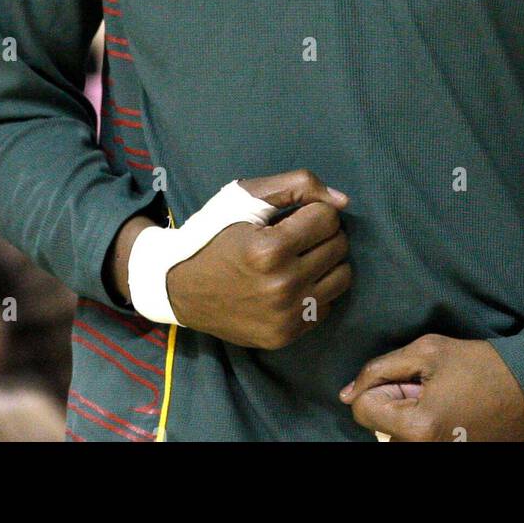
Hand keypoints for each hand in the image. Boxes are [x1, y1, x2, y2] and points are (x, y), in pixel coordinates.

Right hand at [164, 168, 351, 349]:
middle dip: (323, 233)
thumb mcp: (245, 197)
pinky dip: (316, 289)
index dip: (313, 210)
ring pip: (342, 277)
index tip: (293, 216)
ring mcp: (285, 316)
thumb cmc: (215, 234)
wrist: (180, 287)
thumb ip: (297, 186)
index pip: (328, 218)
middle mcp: (282, 287)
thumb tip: (343, 202)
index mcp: (270, 249)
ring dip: (327, 261)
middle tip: (297, 234)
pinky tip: (292, 282)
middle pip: (339, 246)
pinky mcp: (286, 336)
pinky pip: (327, 305)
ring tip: (300, 257)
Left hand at [339, 335, 523, 441]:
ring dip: (407, 415)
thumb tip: (346, 394)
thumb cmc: (478, 366)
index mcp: (416, 428)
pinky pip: (414, 441)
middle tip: (428, 387)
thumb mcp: (427, 352)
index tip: (406, 378)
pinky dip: (421, 426)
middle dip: (394, 401)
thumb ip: (380, 369)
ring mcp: (434, 457)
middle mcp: (421, 452)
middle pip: (379, 425)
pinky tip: (445, 413)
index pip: (363, 409)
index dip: (377, 386)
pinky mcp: (446, 455)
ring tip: (439, 399)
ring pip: (395, 435)